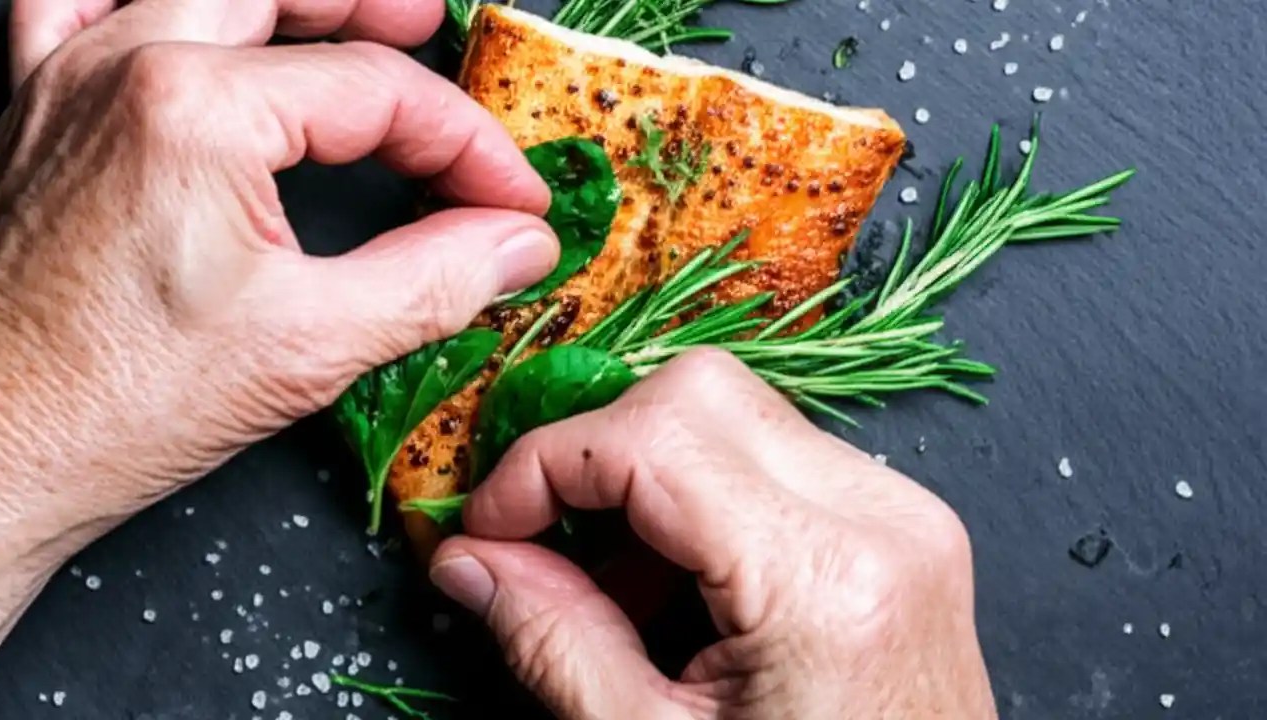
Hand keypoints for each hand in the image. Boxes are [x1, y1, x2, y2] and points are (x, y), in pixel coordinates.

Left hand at [0, 0, 556, 651]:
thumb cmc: (117, 409)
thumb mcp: (312, 347)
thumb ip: (438, 278)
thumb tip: (515, 242)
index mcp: (198, 111)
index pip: (378, 91)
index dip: (468, 145)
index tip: (511, 201)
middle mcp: (124, 68)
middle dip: (378, 10)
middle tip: (436, 30)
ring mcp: (68, 81)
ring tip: (344, 13)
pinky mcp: (36, 112)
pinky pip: (76, 4)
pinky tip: (186, 18)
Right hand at [431, 350, 996, 718]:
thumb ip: (554, 643)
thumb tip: (472, 561)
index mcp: (822, 580)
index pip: (655, 437)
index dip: (544, 465)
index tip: (491, 524)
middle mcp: (881, 522)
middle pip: (699, 392)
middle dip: (596, 451)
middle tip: (541, 535)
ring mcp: (903, 516)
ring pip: (736, 411)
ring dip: (647, 475)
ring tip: (616, 584)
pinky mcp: (899, 526)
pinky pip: (777, 458)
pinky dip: (701, 498)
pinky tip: (678, 584)